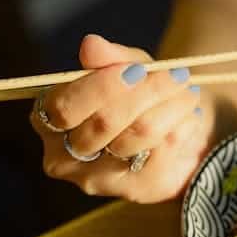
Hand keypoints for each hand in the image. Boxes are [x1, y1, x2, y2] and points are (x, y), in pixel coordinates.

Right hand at [31, 34, 215, 202]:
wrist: (177, 132)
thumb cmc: (141, 95)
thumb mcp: (129, 67)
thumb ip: (111, 58)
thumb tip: (91, 45)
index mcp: (48, 120)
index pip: (65, 107)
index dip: (103, 86)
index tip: (138, 70)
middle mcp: (64, 156)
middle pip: (104, 123)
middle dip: (146, 93)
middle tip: (178, 74)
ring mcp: (98, 179)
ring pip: (137, 137)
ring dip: (171, 108)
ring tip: (188, 92)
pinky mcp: (134, 191)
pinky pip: (161, 153)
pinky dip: (181, 128)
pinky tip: (188, 117)